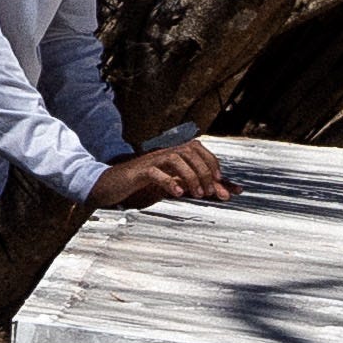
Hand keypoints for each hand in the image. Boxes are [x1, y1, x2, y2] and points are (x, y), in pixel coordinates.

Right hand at [88, 138, 235, 208]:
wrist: (112, 186)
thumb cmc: (145, 185)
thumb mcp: (176, 185)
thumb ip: (200, 187)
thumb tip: (230, 193)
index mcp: (173, 154)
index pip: (198, 148)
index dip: (212, 162)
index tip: (220, 181)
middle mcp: (164, 153)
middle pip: (190, 150)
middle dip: (204, 171)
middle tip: (209, 192)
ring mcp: (151, 161)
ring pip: (175, 158)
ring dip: (190, 176)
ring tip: (196, 194)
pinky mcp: (139, 172)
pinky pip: (155, 172)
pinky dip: (169, 181)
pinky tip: (177, 193)